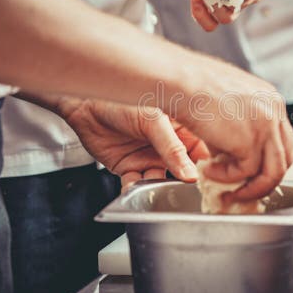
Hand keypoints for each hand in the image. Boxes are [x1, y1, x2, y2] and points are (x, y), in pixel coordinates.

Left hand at [58, 98, 209, 187]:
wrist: (85, 104)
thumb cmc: (120, 100)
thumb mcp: (154, 121)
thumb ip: (172, 149)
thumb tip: (190, 174)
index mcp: (182, 129)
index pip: (202, 153)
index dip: (206, 168)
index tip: (207, 181)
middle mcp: (168, 146)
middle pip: (184, 172)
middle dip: (184, 183)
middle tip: (184, 192)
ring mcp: (149, 158)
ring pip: (162, 181)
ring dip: (159, 188)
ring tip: (156, 189)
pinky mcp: (130, 168)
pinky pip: (137, 185)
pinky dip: (136, 190)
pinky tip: (134, 188)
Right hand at [173, 58, 292, 201]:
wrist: (180, 81)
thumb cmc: (191, 85)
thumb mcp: (225, 102)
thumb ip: (236, 124)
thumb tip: (232, 150)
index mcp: (269, 99)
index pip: (281, 139)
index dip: (266, 159)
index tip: (250, 171)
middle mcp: (274, 111)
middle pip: (283, 157)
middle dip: (264, 179)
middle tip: (243, 189)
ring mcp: (266, 126)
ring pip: (272, 172)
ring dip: (250, 188)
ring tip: (229, 191)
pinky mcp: (251, 141)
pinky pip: (246, 172)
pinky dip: (226, 178)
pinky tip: (208, 171)